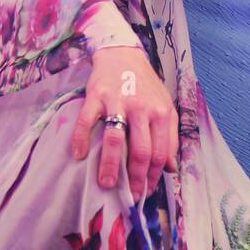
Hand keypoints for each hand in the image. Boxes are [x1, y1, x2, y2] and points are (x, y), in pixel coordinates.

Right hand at [71, 45, 178, 199]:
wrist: (123, 54)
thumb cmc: (145, 85)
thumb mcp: (165, 107)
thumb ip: (170, 136)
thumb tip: (171, 168)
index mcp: (161, 113)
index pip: (159, 152)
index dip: (153, 175)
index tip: (147, 190)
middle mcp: (142, 108)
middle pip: (140, 150)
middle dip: (135, 177)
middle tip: (129, 195)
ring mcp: (118, 101)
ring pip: (115, 139)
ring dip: (110, 165)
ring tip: (105, 184)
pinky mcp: (97, 95)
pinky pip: (87, 120)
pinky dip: (81, 139)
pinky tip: (79, 155)